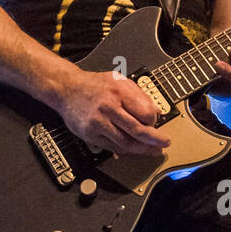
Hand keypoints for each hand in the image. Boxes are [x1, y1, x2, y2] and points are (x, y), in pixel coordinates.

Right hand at [56, 69, 170, 156]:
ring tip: (152, 150)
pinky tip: (133, 148)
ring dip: (142, 149)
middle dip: (154, 141)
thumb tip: (157, 112)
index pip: (146, 113)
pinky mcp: (90, 134)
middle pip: (138, 131)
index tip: (156, 122)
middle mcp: (108, 107)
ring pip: (126, 143)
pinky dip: (126, 149)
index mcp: (119, 91)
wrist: (66, 89)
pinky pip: (112, 147)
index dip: (154, 120)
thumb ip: (140, 96)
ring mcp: (98, 122)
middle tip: (164, 144)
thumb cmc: (95, 85)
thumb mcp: (120, 81)